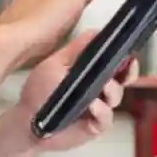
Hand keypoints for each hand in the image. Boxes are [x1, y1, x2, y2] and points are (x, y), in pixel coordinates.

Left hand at [0, 30, 140, 156]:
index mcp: (90, 72)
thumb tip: (96, 31)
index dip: (124, 56)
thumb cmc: (39, 90)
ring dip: (112, 90)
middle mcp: (98, 88)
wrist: (27, 120)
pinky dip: (102, 110)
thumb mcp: (55, 64)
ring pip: (116, 96)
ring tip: (103, 87)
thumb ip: (76, 49)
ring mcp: (98, 107)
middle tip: (124, 70)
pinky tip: (93, 106)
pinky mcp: (95, 125)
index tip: (128, 51)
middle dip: (128, 73)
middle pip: (123, 78)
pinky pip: (106, 118)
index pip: (115, 61)